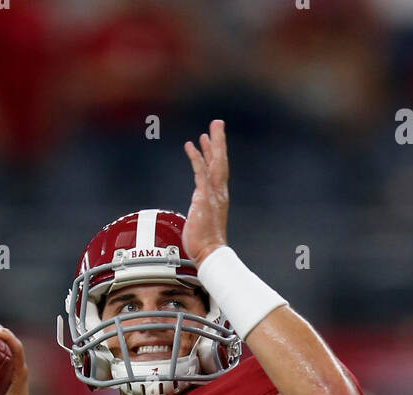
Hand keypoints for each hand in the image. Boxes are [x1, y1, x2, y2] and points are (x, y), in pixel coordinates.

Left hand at [183, 119, 229, 265]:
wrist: (210, 253)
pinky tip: (192, 146)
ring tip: (208, 129)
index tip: (211, 139)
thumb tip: (197, 209)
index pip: (218, 170)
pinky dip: (197, 158)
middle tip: (217, 123)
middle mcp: (218, 193)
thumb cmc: (205, 243)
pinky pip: (201, 173)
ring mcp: (212, 194)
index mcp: (219, 197)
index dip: (215, 153)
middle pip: (220, 161)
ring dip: (212, 144)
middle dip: (218, 141)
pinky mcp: (204, 198)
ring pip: (214, 163)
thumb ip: (201, 211)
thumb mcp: (203, 221)